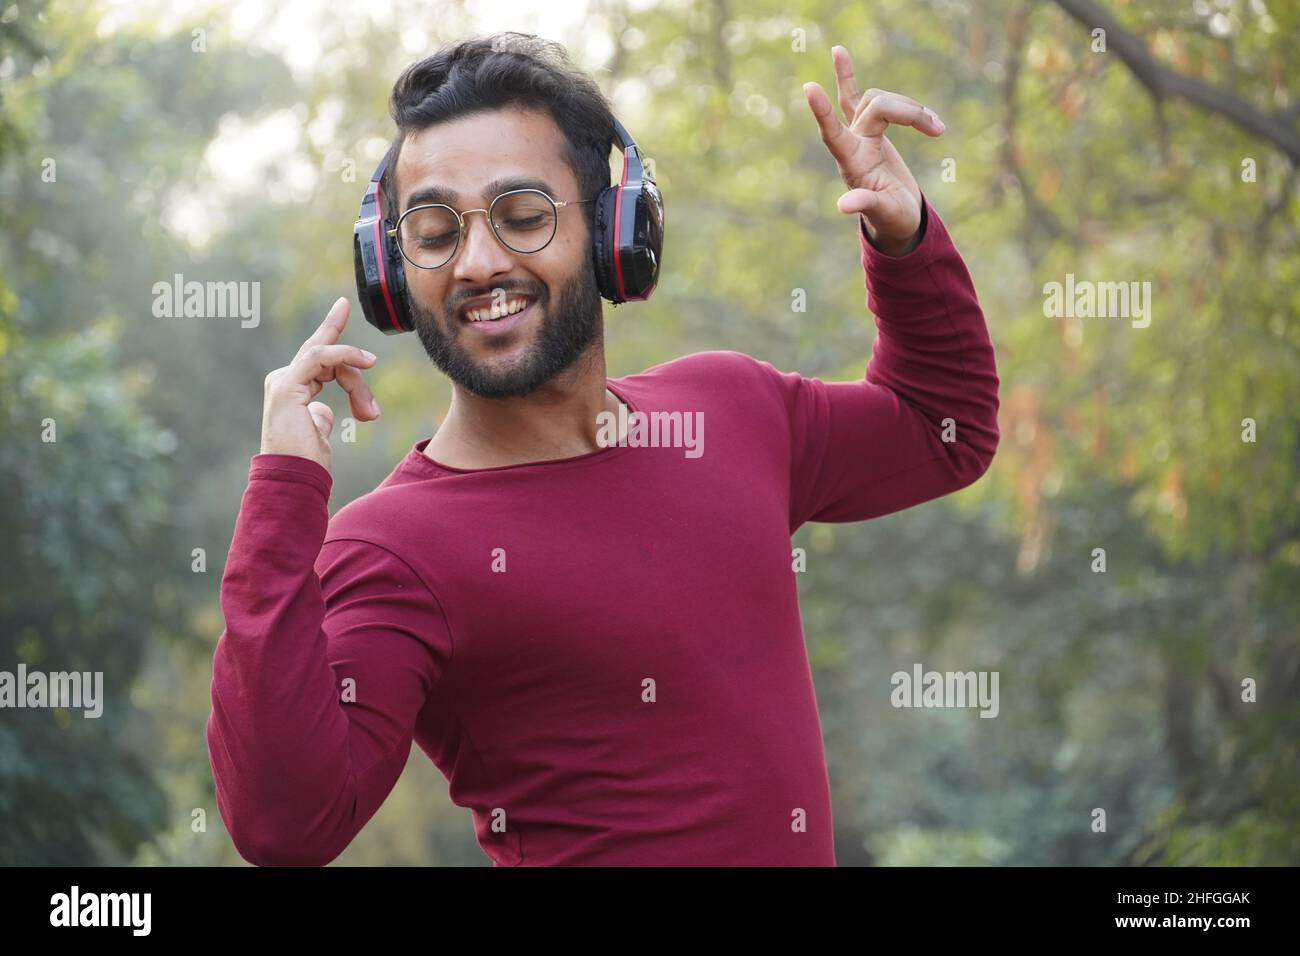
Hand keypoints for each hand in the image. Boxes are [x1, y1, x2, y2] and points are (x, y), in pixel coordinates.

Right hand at [260, 297, 379, 471]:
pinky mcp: (287, 385)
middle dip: (353, 363)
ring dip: (356, 382)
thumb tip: (325, 411)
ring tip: (367, 413)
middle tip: (370, 395)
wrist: (294, 481)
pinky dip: (345, 356)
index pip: (316, 356)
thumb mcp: (318, 435)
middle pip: (327, 357)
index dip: (331, 330)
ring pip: (329, 358)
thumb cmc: (307, 465)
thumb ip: (319, 417)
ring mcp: (282, 382)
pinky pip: (321, 357)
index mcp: (289, 390)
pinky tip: (364, 362)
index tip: (343, 305)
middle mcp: (282, 381)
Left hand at [803, 45, 944, 254]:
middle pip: (875, 107)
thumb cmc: (892, 218)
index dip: (823, 114)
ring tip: (937, 128)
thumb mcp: (884, 213)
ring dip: (911, 108)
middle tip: (938, 129)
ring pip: (879, 99)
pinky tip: (836, 52)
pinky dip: (845, 75)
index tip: (809, 88)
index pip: (833, 135)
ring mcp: (860, 134)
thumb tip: (842, 206)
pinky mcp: (869, 128)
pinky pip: (854, 96)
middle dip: (908, 112)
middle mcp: (852, 145)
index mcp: (853, 165)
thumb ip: (866, 205)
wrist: (898, 216)